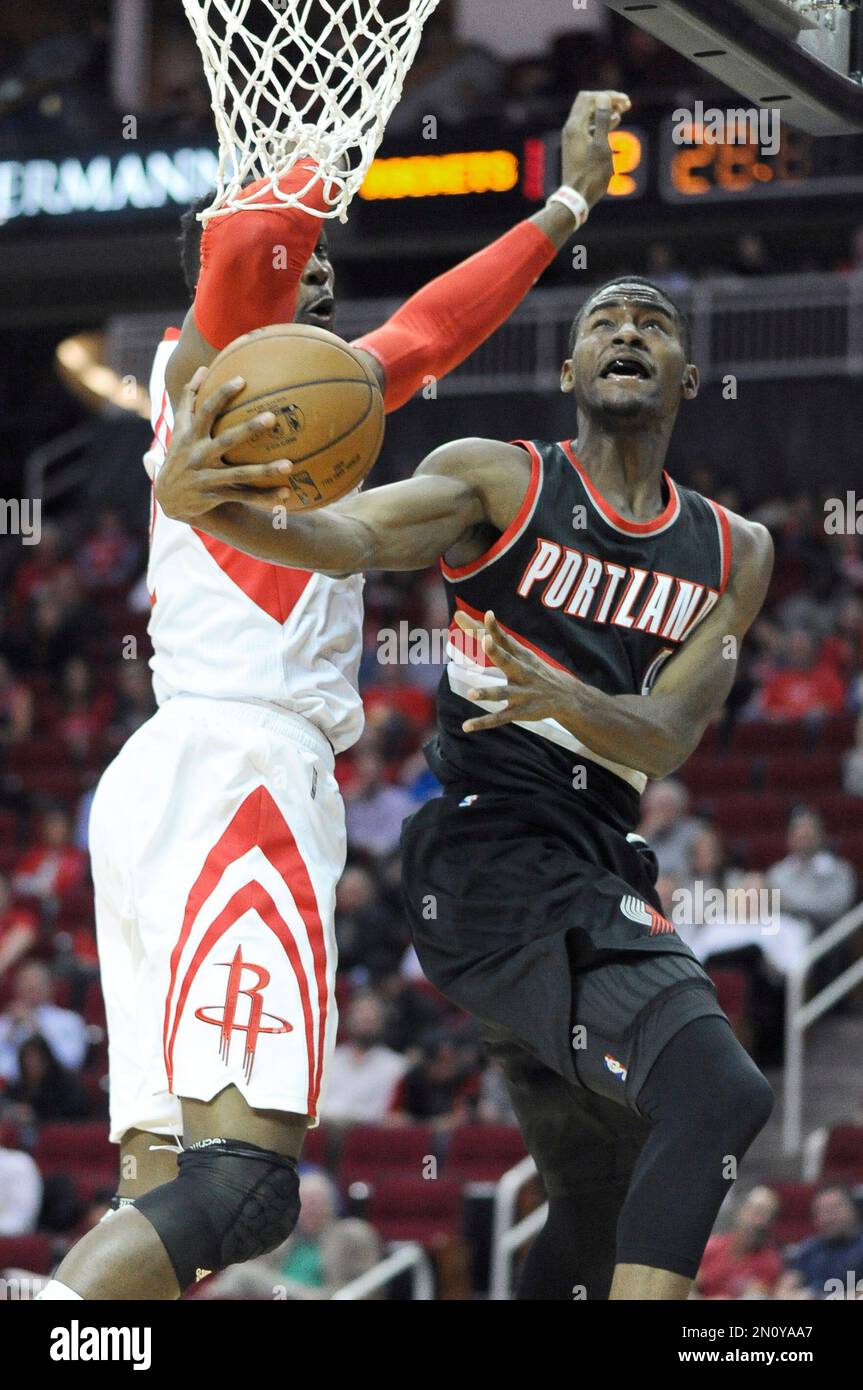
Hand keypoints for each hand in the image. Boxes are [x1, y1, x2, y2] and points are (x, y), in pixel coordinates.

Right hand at [155, 368, 287, 521]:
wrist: (168, 498)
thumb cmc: (180, 455)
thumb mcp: (180, 428)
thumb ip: (190, 398)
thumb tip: (203, 368)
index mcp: (191, 436)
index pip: (207, 410)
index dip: (222, 394)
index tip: (242, 379)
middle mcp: (199, 455)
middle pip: (226, 440)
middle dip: (248, 429)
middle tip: (272, 416)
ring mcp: (207, 478)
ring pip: (239, 474)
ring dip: (265, 471)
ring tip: (289, 464)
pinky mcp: (215, 497)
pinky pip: (244, 497)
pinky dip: (264, 498)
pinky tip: (286, 494)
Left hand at [454, 609, 579, 732]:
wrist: (565, 696)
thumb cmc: (532, 669)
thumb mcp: (517, 651)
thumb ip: (489, 635)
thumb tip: (459, 615)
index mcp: (520, 656)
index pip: (505, 640)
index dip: (496, 628)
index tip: (488, 614)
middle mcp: (521, 672)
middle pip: (507, 660)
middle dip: (497, 652)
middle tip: (486, 641)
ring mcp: (521, 693)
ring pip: (502, 693)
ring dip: (487, 693)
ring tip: (470, 694)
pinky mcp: (520, 712)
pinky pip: (499, 718)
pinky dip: (483, 722)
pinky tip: (466, 726)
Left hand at [559, 89, 630, 209]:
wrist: (577, 197)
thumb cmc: (591, 175)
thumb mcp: (601, 146)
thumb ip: (603, 120)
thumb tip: (604, 98)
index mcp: (575, 126)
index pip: (590, 98)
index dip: (609, 96)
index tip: (625, 103)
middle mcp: (571, 128)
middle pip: (588, 102)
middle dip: (606, 100)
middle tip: (625, 105)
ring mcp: (572, 136)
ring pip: (588, 113)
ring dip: (605, 110)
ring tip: (622, 113)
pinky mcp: (575, 144)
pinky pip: (588, 125)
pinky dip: (600, 121)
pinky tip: (613, 124)